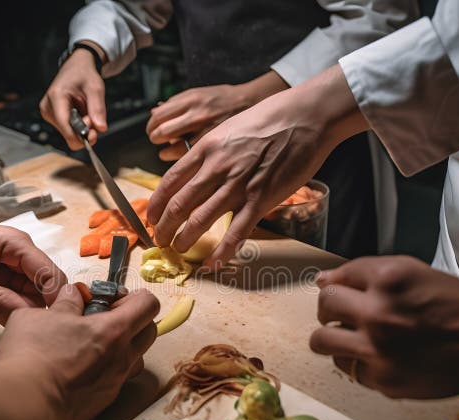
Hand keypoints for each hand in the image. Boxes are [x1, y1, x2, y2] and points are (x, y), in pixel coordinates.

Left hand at [0, 218, 66, 324]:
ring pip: (35, 293)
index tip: (50, 326)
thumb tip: (23, 318)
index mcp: (16, 244)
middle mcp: (21, 252)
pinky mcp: (5, 275)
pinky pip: (20, 295)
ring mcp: (14, 264)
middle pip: (47, 284)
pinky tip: (10, 321)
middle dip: (43, 307)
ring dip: (29, 310)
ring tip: (20, 329)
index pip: (50, 274)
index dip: (54, 300)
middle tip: (32, 331)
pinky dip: (17, 308)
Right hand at [0, 285, 159, 419]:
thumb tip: (74, 295)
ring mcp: (114, 384)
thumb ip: (65, 303)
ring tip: (92, 345)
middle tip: (102, 319)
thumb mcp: (43, 314)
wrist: (23, 404)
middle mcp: (123, 358)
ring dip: (122, 348)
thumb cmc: (32, 354)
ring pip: (135, 359)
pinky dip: (105, 371)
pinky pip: (115, 381)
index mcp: (114, 330)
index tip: (110, 299)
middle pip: (149, 332)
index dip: (133, 297)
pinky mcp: (102, 403)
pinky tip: (78, 370)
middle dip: (132, 320)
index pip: (148, 305)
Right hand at [40, 45, 106, 149]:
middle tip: (93, 117)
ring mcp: (48, 113)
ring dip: (83, 129)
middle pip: (69, 135)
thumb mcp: (95, 88)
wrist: (76, 67)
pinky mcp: (52, 117)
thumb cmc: (84, 74)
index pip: (67, 129)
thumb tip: (101, 128)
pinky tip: (81, 114)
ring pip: (69, 135)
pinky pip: (68, 131)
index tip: (94, 130)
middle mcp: (48, 108)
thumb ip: (98, 108)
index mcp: (56, 98)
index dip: (82, 134)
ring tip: (86, 111)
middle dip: (85, 132)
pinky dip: (79, 127)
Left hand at [147, 65, 366, 269]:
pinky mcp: (260, 200)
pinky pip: (236, 232)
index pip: (170, 182)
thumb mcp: (229, 128)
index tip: (152, 218)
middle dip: (164, 227)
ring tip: (178, 249)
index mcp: (206, 148)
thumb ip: (212, 151)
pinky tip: (212, 263)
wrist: (305, 117)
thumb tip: (198, 170)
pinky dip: (221, 251)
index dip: (157, 205)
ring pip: (200, 220)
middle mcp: (217, 168)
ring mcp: (238, 186)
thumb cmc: (271, 119)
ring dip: (185, 239)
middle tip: (160, 239)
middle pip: (179, 204)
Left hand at [147, 85, 251, 161]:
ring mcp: (207, 132)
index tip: (152, 129)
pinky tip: (183, 158)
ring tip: (167, 152)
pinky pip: (190, 158)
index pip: (159, 116)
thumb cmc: (223, 100)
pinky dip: (182, 160)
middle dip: (155, 138)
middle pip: (162, 132)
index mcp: (192, 99)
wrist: (252, 105)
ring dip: (166, 152)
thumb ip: (176, 102)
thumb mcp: (199, 93)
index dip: (151, 125)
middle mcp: (198, 115)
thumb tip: (155, 111)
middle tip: (157, 141)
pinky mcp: (215, 146)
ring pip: (174, 149)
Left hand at [310, 256, 458, 398]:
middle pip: (324, 309)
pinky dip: (361, 365)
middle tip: (346, 317)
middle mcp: (377, 312)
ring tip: (359, 340)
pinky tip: (383, 359)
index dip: (338, 287)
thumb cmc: (456, 303)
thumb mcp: (413, 272)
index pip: (334, 280)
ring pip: (323, 343)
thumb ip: (365, 273)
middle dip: (330, 311)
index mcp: (386, 278)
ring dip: (336, 340)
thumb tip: (323, 281)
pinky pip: (350, 370)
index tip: (344, 295)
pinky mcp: (383, 379)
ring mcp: (377, 349)